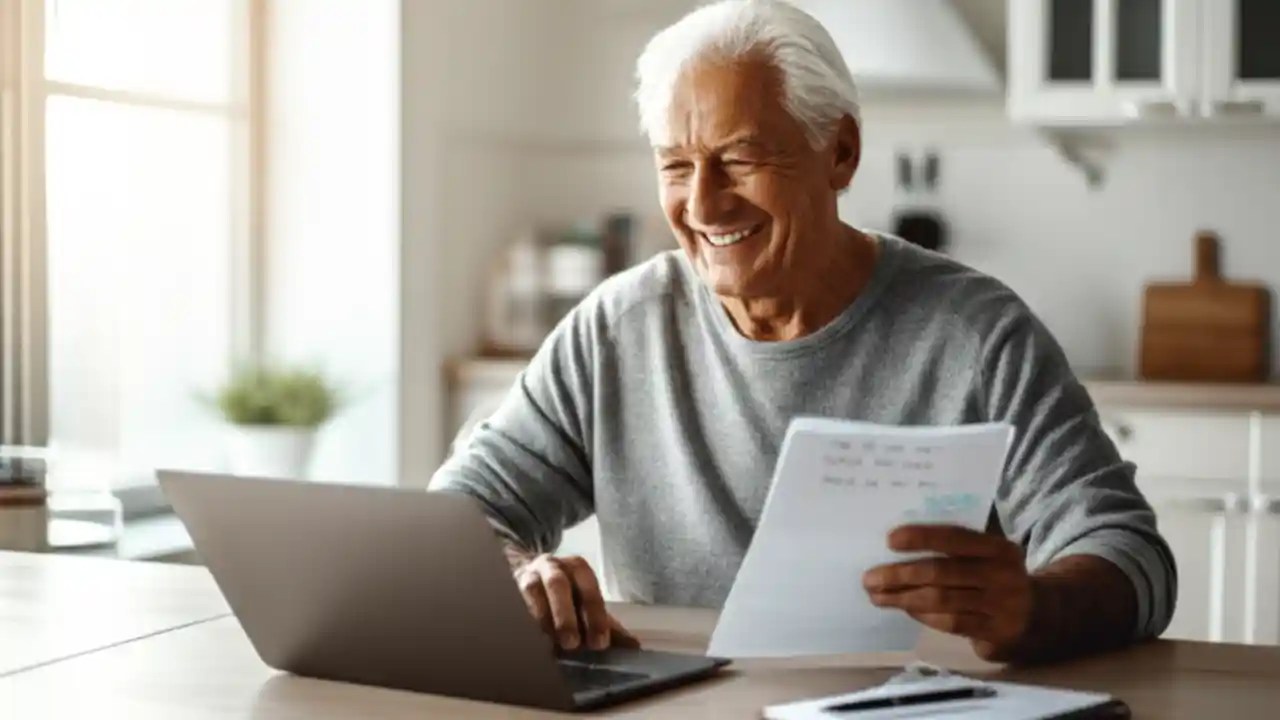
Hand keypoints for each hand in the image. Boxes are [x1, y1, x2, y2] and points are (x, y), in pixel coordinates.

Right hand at [508, 550, 640, 651]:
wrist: (527, 571)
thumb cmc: (563, 593)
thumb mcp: (586, 602)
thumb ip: (607, 624)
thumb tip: (633, 647)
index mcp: (576, 567)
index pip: (588, 587)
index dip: (595, 615)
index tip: (599, 642)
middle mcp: (551, 565)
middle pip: (558, 584)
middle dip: (565, 614)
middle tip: (572, 643)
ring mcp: (526, 574)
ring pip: (530, 590)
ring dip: (539, 617)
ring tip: (547, 643)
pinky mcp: (507, 587)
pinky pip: (512, 601)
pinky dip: (518, 617)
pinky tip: (525, 637)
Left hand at [862, 525, 1033, 660]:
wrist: (1040, 615)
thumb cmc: (996, 576)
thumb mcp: (988, 555)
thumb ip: (956, 548)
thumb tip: (897, 545)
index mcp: (997, 548)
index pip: (956, 537)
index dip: (922, 537)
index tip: (890, 540)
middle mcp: (1002, 574)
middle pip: (942, 572)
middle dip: (901, 575)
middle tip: (869, 577)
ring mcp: (1000, 605)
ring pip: (942, 600)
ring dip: (904, 598)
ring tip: (877, 596)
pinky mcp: (994, 631)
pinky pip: (950, 623)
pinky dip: (923, 616)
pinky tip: (904, 609)